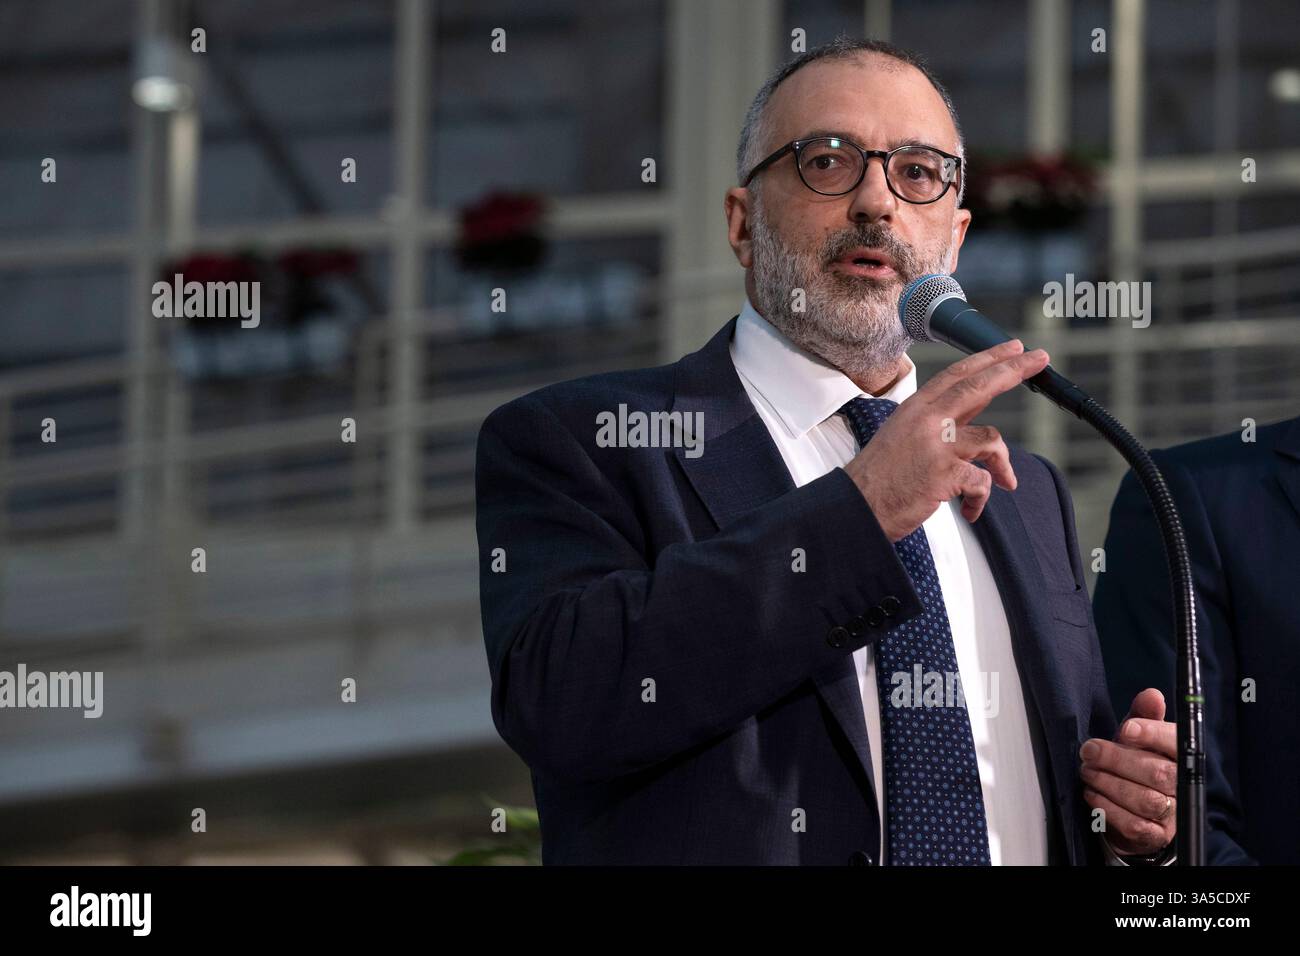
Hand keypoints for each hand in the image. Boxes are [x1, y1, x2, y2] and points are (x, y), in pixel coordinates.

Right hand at [842, 339, 1049, 540]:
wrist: (858, 505)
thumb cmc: (880, 477)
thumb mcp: (903, 436)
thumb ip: (939, 422)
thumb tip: (977, 413)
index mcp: (917, 409)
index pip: (958, 374)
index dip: (989, 359)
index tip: (1013, 348)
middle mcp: (928, 420)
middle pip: (979, 386)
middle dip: (1014, 370)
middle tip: (1040, 358)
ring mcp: (937, 445)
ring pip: (991, 440)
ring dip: (1003, 465)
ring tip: (1004, 482)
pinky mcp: (945, 474)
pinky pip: (982, 482)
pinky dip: (980, 500)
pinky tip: (969, 510)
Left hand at [1080, 688, 1176, 856]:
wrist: (1130, 808)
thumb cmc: (1134, 765)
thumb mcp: (1135, 738)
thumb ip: (1143, 716)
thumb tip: (1152, 695)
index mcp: (1181, 755)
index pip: (1177, 743)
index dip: (1153, 735)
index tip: (1126, 730)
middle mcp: (1182, 785)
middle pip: (1159, 773)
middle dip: (1118, 760)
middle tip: (1089, 751)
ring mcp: (1172, 813)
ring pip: (1146, 800)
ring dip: (1109, 783)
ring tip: (1087, 772)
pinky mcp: (1156, 835)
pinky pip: (1134, 824)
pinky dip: (1108, 808)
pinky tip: (1091, 794)